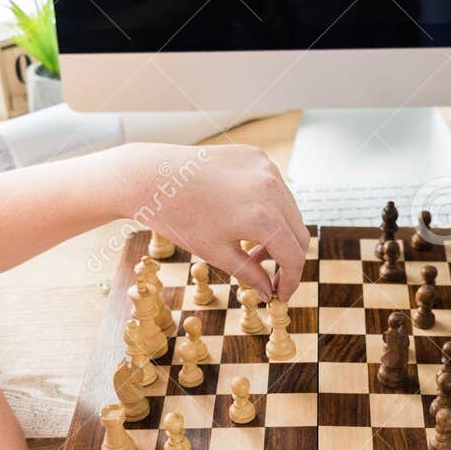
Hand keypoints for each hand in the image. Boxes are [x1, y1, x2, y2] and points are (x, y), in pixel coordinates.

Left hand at [118, 143, 308, 300]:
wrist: (151, 177)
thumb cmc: (178, 216)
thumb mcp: (215, 253)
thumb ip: (249, 273)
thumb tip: (267, 291)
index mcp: (263, 218)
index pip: (294, 256)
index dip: (291, 280)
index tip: (281, 293)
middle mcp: (271, 189)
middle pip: (298, 233)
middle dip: (287, 258)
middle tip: (267, 275)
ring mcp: (265, 168)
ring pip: (290, 210)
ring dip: (280, 233)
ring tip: (251, 247)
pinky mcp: (256, 156)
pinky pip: (276, 188)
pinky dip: (270, 208)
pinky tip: (246, 219)